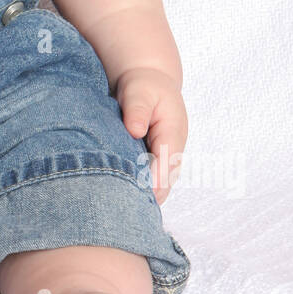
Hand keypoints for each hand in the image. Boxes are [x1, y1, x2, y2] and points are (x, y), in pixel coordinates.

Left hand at [114, 66, 186, 205]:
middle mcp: (173, 150)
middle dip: (147, 195)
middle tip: (123, 209)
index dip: (154, 180)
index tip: (139, 194)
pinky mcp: (155, 163)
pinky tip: (119, 200)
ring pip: (159, 186)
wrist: (148, 83)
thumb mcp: (140, 91)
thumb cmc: (144, 86)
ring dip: (143, 196)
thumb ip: (137, 109)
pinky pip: (149, 182)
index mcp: (173, 132)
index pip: (166, 162)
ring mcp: (166, 159)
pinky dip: (138, 190)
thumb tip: (135, 130)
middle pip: (165, 181)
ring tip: (120, 210)